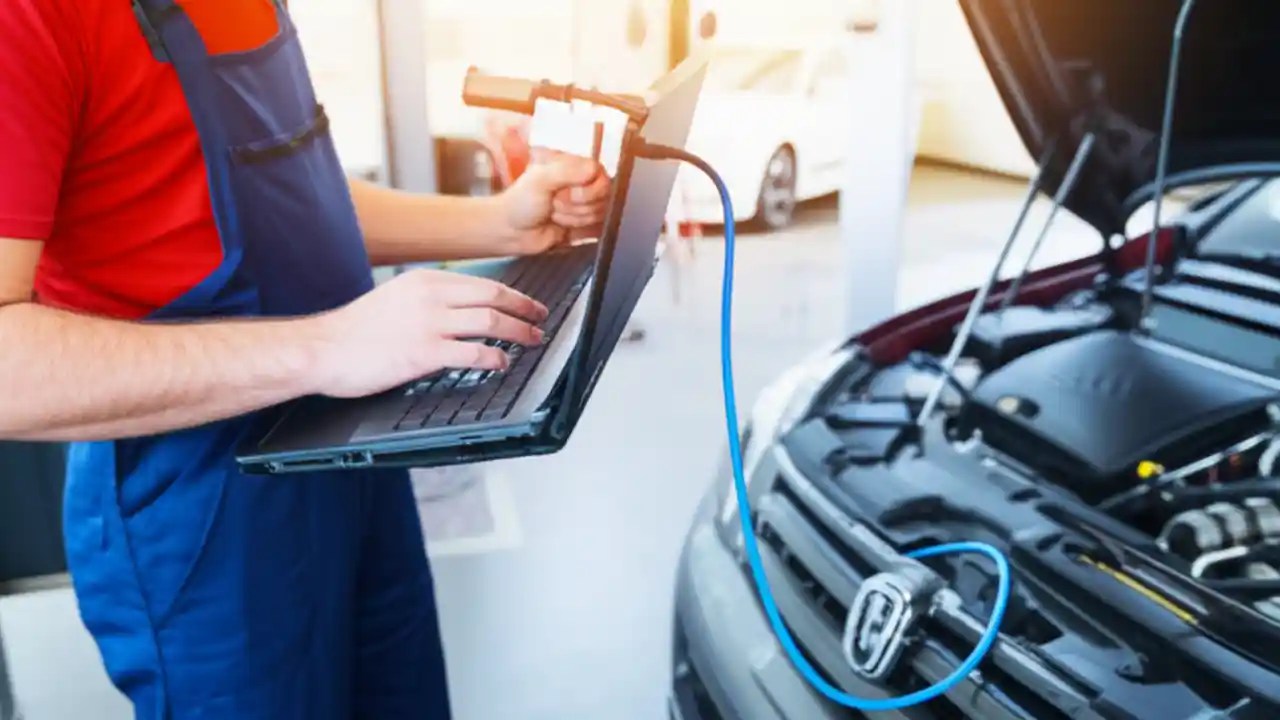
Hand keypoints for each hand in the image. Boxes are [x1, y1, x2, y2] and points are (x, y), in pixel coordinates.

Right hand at [309, 270, 548, 398]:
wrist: (321, 349)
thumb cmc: (353, 332)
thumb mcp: (395, 301)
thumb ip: (427, 302)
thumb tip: (459, 313)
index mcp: (424, 281)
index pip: (481, 283)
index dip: (513, 295)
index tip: (528, 304)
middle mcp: (430, 296)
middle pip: (493, 297)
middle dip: (524, 310)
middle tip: (540, 321)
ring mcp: (428, 323)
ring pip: (490, 321)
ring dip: (517, 332)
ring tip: (531, 341)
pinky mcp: (424, 352)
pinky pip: (473, 352)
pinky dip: (495, 357)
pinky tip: (502, 363)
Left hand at [501, 150, 610, 254]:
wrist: (512, 232)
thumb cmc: (521, 202)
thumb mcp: (540, 179)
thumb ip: (568, 171)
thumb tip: (594, 171)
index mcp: (572, 165)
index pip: (598, 173)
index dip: (586, 188)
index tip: (565, 193)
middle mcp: (581, 182)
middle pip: (601, 195)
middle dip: (575, 205)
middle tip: (554, 204)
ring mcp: (584, 203)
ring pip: (598, 212)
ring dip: (573, 218)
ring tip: (553, 214)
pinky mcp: (585, 222)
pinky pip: (597, 227)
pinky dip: (579, 229)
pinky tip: (562, 227)